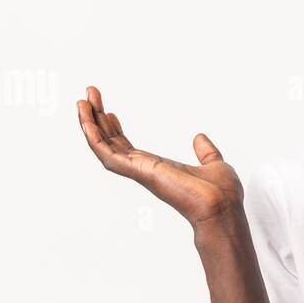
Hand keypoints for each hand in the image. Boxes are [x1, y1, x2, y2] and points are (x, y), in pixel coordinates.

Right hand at [76, 85, 243, 226]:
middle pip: (111, 143)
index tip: (108, 111)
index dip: (115, 129)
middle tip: (88, 96)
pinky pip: (107, 154)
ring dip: (89, 125)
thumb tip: (200, 138)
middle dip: (97, 120)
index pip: (127, 147)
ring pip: (103, 147)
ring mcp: (139, 171)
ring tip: (81, 102)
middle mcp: (145, 170)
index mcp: (158, 167)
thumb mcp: (213, 164)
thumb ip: (205, 152)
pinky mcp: (138, 172)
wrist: (223, 206)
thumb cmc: (221, 194)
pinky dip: (94, 138)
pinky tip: (87, 121)